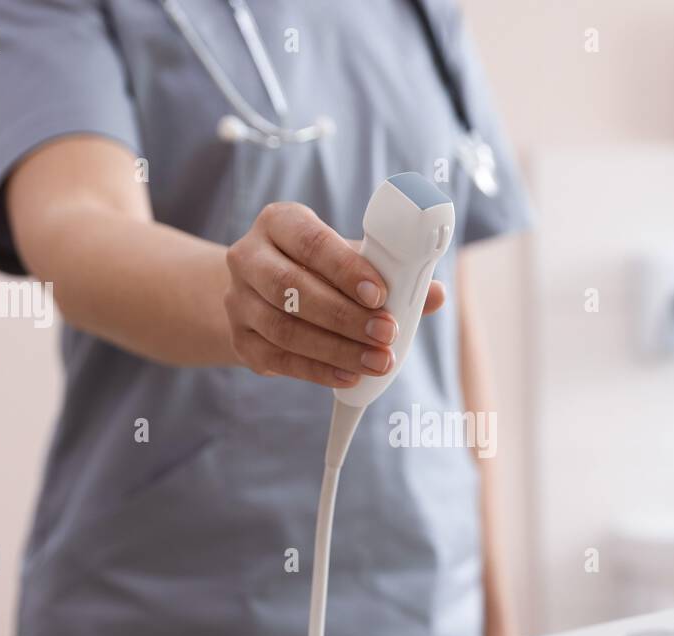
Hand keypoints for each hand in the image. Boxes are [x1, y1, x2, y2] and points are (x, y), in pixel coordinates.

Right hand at [223, 202, 444, 386]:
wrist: (259, 293)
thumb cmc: (317, 270)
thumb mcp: (347, 259)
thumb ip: (388, 272)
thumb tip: (435, 294)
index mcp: (279, 222)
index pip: (310, 242)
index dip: (346, 269)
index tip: (381, 294)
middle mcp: (249, 257)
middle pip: (291, 287)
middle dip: (345, 316)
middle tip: (387, 333)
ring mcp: (238, 301)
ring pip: (285, 328)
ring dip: (336, 349)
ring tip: (378, 361)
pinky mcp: (240, 339)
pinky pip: (279, 359)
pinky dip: (318, 371)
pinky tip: (350, 376)